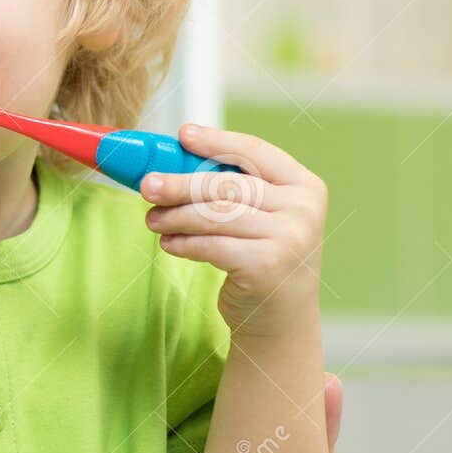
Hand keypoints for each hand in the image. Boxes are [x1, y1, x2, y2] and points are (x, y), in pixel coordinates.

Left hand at [141, 124, 326, 336]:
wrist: (281, 317)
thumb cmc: (261, 256)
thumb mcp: (259, 216)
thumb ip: (231, 187)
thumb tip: (170, 161)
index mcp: (304, 186)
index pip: (255, 151)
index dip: (216, 141)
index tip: (182, 135)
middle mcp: (303, 209)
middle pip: (227, 184)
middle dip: (180, 184)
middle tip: (147, 186)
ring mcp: (289, 238)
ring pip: (215, 215)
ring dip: (175, 216)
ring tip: (153, 220)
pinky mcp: (267, 266)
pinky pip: (210, 245)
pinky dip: (183, 243)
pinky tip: (168, 244)